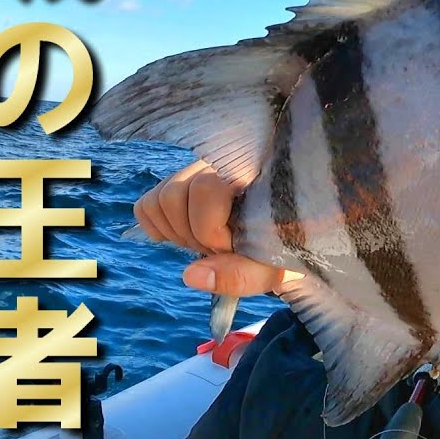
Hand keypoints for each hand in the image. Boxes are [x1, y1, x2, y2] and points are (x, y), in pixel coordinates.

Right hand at [134, 159, 302, 295]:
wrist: (292, 240)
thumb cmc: (289, 250)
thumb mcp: (276, 268)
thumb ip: (242, 274)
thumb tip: (191, 275)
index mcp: (252, 172)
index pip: (204, 188)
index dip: (209, 229)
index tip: (232, 248)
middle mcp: (222, 164)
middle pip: (174, 194)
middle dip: (193, 235)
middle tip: (221, 250)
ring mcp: (199, 171)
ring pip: (159, 199)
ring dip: (177, 233)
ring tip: (208, 245)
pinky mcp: (181, 184)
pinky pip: (147, 204)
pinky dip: (158, 228)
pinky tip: (187, 237)